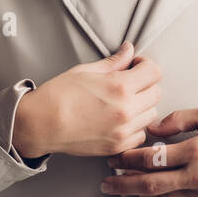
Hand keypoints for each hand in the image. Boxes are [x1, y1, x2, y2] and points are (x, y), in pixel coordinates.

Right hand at [13, 41, 161, 158]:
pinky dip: (135, 127)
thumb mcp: (86, 71)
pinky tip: (120, 120)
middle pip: (156, 93)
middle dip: (145, 85)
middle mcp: (126, 110)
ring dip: (142, 106)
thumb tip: (128, 51)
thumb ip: (114, 62)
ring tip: (123, 102)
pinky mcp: (118, 146)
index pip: (154, 72)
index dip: (146, 65)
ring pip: (151, 114)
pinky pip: (141, 134)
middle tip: (130, 83)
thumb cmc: (58, 96)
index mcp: (120, 87)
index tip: (136, 66)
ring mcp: (124, 130)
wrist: (41, 124)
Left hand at [100, 105, 197, 196]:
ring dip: (137, 192)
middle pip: (149, 183)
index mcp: (197, 150)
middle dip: (123, 182)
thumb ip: (179, 119)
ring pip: (161, 196)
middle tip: (105, 180)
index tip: (115, 155)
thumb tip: (153, 127)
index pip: (152, 157)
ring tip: (119, 186)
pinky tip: (144, 193)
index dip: (129, 157)